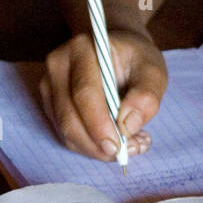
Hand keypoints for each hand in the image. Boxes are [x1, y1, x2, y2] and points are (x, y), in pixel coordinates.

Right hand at [40, 30, 167, 160]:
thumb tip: (127, 126)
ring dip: (95, 148)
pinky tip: (115, 141)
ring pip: (65, 130)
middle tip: (126, 153)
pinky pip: (66, 134)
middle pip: (68, 116)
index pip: (84, 94)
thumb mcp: (153, 70)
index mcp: (82, 50)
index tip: (119, 146)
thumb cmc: (136, 59)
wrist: (118, 52)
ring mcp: (50, 86)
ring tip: (130, 146)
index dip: (99, 124)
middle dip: (96, 143)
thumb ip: (146, 96)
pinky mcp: (51, 104)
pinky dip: (90, 146)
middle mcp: (58, 66)